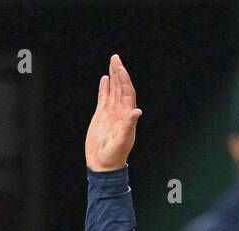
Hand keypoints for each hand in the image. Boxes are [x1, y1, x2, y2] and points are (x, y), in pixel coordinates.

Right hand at [84, 53, 141, 171]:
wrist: (103, 164)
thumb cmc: (115, 154)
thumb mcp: (123, 140)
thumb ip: (129, 125)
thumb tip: (137, 111)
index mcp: (126, 114)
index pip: (127, 92)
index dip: (124, 79)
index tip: (120, 68)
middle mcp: (120, 111)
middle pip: (120, 87)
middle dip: (118, 72)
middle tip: (115, 57)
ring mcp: (111, 113)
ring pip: (112, 90)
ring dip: (113, 77)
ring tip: (112, 63)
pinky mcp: (101, 116)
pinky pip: (103, 98)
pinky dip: (104, 88)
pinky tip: (104, 79)